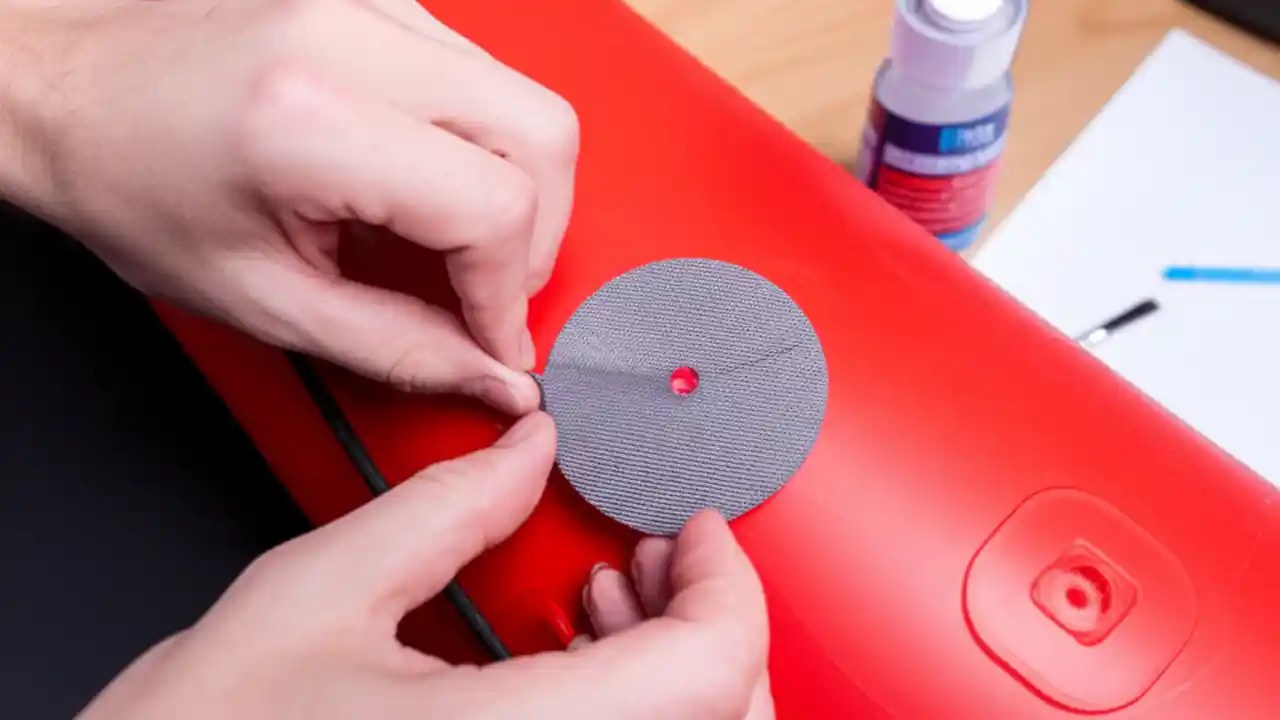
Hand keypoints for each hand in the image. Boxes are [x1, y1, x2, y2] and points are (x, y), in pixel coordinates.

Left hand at [5, 0, 578, 413]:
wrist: (67, 88)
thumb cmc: (129, 182)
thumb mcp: (259, 299)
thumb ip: (396, 347)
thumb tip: (491, 373)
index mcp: (310, 116)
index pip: (493, 206)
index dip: (509, 295)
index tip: (496, 341)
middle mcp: (352, 37)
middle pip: (542, 136)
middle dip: (539, 238)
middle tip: (488, 294)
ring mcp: (372, 3)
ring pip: (528, 100)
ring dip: (518, 190)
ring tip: (457, 243)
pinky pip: (486, 75)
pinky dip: (485, 144)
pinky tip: (434, 183)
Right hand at [77, 413, 773, 719]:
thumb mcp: (319, 592)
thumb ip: (447, 504)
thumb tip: (523, 449)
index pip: (707, 664)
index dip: (722, 580)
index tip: (696, 525)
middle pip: (721, 713)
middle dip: (706, 618)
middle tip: (658, 550)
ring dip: (675, 661)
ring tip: (614, 590)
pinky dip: (633, 702)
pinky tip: (578, 652)